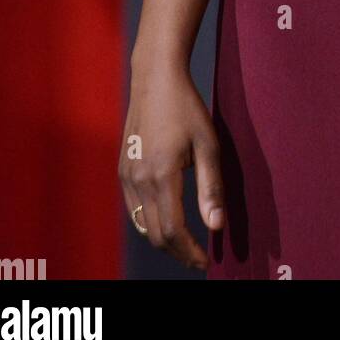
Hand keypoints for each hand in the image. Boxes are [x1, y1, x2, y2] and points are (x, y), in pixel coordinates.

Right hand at [119, 64, 224, 270]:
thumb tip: (216, 226)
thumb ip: (211, 187)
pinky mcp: (122, 169)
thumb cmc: (187, 108)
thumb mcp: (208, 144)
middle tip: (199, 258)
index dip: (190, 252)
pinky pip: (134, 209)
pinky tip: (169, 219)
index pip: (173, 230)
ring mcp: (127, 175)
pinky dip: (151, 223)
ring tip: (188, 243)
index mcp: (161, 175)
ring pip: (142, 225)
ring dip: (164, 240)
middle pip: (155, 234)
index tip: (206, 261)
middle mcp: (138, 179)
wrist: (155, 79)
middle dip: (178, 252)